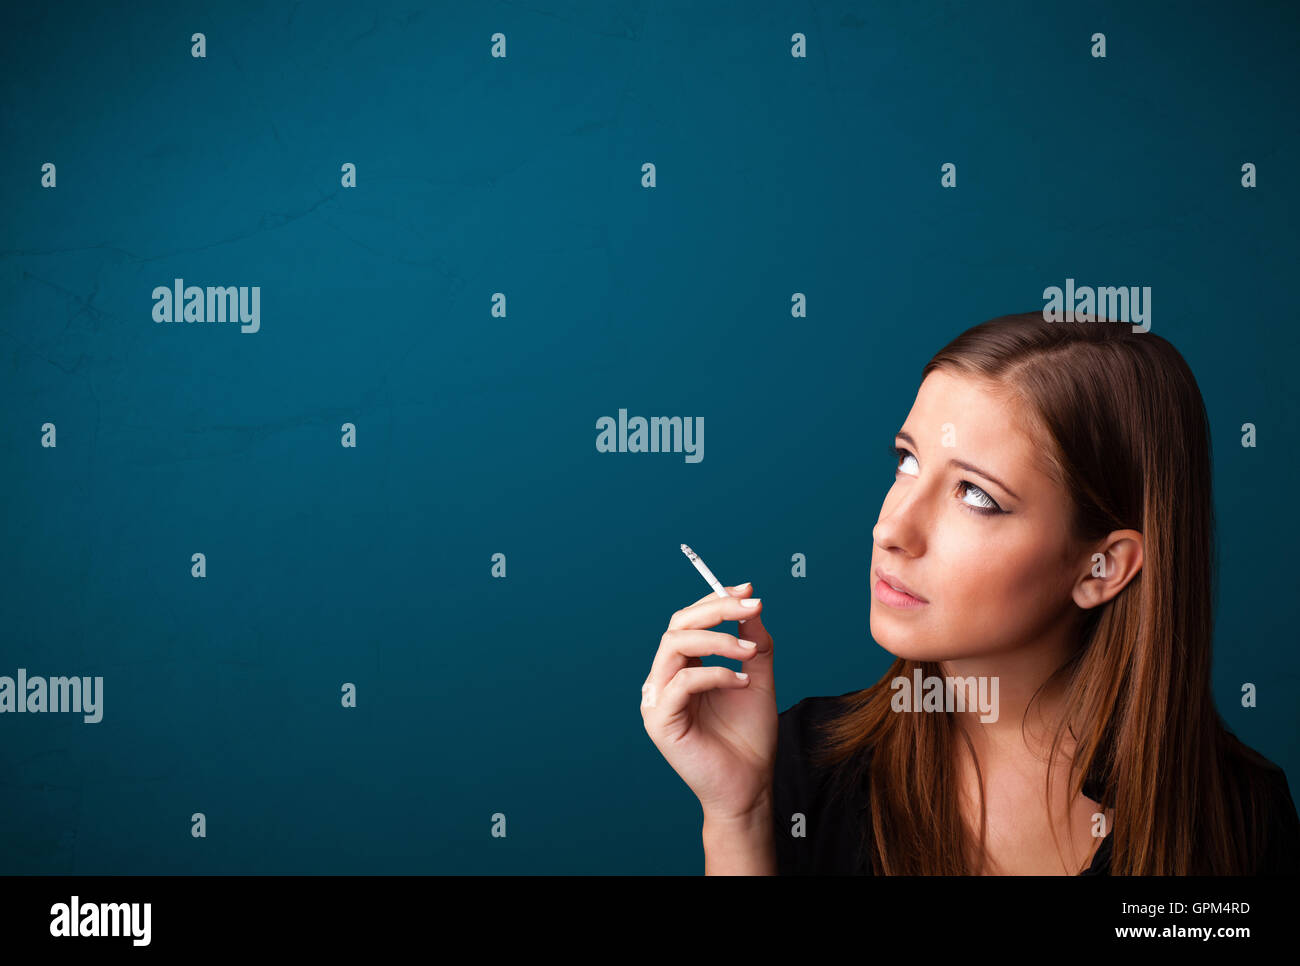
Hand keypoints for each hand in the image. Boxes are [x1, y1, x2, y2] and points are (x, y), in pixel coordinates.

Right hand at [641, 582, 776, 822]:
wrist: (749, 785)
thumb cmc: (749, 736)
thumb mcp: (757, 678)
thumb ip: (753, 643)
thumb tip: (752, 604)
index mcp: (683, 667)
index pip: (689, 621)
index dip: (715, 600)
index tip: (749, 590)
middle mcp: (665, 678)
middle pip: (678, 625)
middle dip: (716, 609)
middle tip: (750, 607)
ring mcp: (657, 698)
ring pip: (674, 645)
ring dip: (717, 640)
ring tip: (749, 653)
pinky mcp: (659, 720)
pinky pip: (681, 682)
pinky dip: (715, 674)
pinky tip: (741, 682)